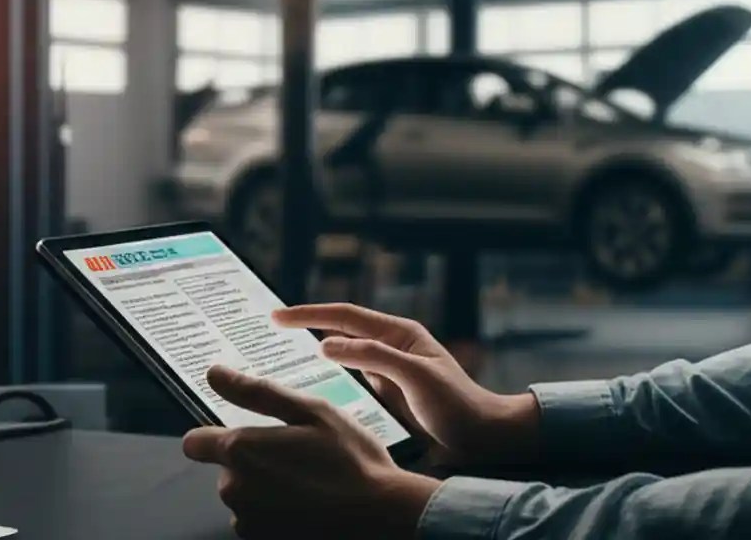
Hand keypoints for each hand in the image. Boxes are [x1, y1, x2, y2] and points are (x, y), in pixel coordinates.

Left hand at [182, 365, 440, 539]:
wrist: (380, 517)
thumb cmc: (350, 460)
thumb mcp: (312, 412)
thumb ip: (258, 393)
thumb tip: (214, 373)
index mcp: (241, 451)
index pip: (195, 442)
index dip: (217, 434)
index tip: (252, 433)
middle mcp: (234, 490)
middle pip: (227, 468)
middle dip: (255, 460)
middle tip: (301, 454)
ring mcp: (248, 521)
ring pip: (245, 495)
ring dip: (267, 487)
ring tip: (311, 480)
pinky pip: (260, 519)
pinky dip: (278, 511)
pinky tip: (310, 503)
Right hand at [272, 303, 540, 468]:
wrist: (481, 436)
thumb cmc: (457, 404)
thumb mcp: (417, 377)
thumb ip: (375, 357)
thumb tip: (327, 344)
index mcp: (400, 334)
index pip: (346, 315)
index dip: (310, 313)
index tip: (277, 317)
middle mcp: (391, 346)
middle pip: (340, 328)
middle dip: (306, 324)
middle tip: (268, 328)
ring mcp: (388, 368)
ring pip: (343, 353)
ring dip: (313, 349)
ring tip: (279, 352)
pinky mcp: (386, 391)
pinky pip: (350, 377)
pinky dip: (327, 376)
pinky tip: (310, 386)